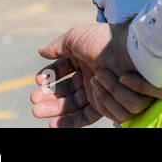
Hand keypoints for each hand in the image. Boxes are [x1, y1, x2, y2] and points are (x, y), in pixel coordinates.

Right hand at [30, 20, 161, 126]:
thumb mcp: (75, 38)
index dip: (49, 76)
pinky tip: (53, 124)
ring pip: (72, 104)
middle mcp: (90, 74)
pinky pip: (86, 116)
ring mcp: (98, 89)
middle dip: (48, 96)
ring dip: (54, 109)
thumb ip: (57, 46)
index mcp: (83, 58)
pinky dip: (69, 121)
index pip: (62, 70)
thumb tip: (41, 51)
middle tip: (34, 101)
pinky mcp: (105, 103)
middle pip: (65, 90)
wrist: (127, 51)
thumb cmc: (102, 41)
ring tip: (37, 111)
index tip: (39, 80)